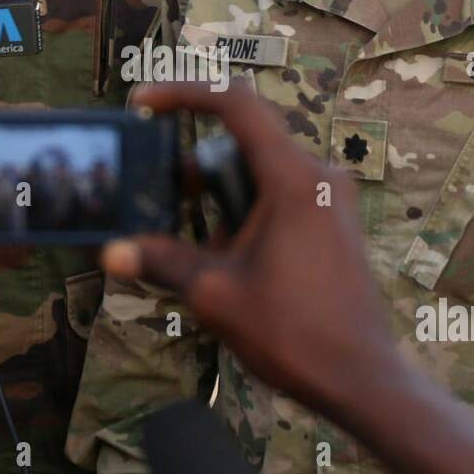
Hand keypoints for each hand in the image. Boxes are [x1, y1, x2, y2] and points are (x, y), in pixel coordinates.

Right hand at [101, 82, 405, 422]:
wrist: (362, 380)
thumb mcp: (214, 294)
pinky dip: (246, 214)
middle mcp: (318, 177)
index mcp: (293, 179)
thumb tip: (111, 252)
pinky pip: (280, 196)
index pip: (236, 104)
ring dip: (221, 200)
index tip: (145, 103)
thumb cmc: (295, 334)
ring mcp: (330, 199)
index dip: (185, 93)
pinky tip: (230, 261)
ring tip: (200, 248)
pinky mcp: (333, 223)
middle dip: (196, 170)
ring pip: (259, 173)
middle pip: (243, 143)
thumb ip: (162, 261)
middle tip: (163, 199)